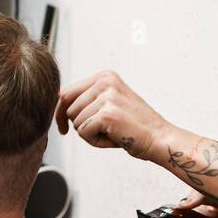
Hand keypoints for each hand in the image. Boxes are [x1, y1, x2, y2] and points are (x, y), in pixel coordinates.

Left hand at [55, 70, 174, 163]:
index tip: (63, 127)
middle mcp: (105, 82)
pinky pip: (83, 133)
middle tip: (103, 131)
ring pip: (76, 123)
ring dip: (90, 134)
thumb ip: (87, 98)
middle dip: (79, 126)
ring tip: (112, 133)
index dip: (60, 113)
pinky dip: (95, 141)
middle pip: (68, 109)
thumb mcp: (110, 102)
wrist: (160, 138)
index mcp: (105, 76)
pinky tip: (113, 139)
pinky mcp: (107, 114)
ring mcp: (107, 97)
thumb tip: (58, 97)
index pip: (66, 93)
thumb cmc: (134, 125)